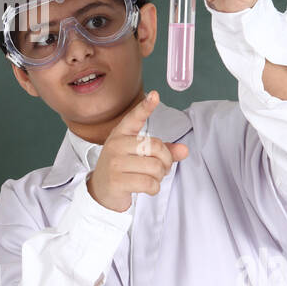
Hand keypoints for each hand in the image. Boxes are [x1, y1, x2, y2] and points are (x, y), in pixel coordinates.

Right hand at [86, 90, 188, 212]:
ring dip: (160, 176)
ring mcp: (114, 162)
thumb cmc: (124, 168)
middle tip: (162, 168)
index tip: (155, 95)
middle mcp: (116, 144)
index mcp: (121, 133)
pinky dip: (154, 188)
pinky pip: (149, 183)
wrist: (101, 190)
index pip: (134, 117)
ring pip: (155, 167)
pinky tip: (148, 187)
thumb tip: (184, 150)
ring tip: (153, 178)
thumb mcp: (140, 155)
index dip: (145, 107)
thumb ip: (164, 150)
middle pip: (155, 147)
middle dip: (166, 160)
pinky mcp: (116, 181)